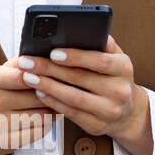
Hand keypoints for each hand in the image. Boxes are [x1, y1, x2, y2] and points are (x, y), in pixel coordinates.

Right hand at [0, 55, 56, 154]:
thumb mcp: (1, 76)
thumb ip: (21, 64)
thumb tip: (44, 51)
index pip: (25, 75)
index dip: (45, 76)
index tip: (57, 77)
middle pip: (37, 96)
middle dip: (52, 96)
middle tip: (59, 95)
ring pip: (41, 115)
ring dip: (51, 113)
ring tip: (50, 109)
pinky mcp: (2, 142)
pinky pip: (37, 133)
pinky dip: (45, 127)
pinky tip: (43, 122)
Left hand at [19, 35, 144, 140]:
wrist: (127, 112)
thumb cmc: (113, 78)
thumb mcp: (114, 58)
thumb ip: (101, 44)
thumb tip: (85, 29)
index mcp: (124, 68)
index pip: (100, 60)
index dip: (75, 56)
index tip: (53, 52)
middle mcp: (120, 91)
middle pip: (80, 78)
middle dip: (49, 69)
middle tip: (28, 62)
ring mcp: (109, 110)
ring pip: (73, 97)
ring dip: (47, 86)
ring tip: (28, 77)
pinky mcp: (97, 125)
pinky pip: (70, 112)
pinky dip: (52, 102)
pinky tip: (39, 92)